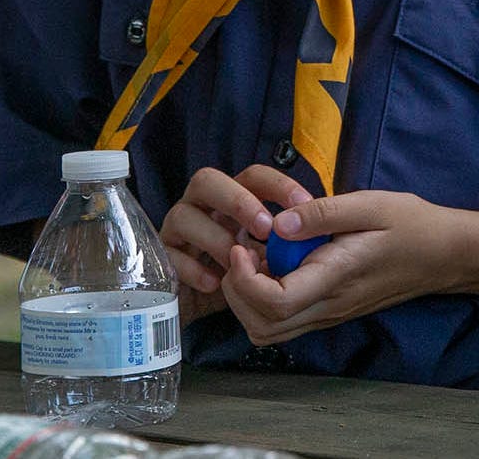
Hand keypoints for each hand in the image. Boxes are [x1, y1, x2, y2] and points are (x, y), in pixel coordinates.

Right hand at [159, 164, 311, 318]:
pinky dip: (193, 268)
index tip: (304, 204)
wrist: (199, 303)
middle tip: (266, 228)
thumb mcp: (266, 254)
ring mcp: (177, 230)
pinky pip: (170, 254)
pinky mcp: (161, 257)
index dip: (277, 184)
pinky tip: (214, 284)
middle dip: (238, 201)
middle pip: (206, 180)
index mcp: (231, 198)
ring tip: (238, 263)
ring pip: (183, 216)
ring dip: (216, 239)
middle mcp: (201, 205)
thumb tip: (318, 236)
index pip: (252, 176)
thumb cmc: (238, 269)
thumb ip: (283, 241)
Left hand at [216, 190, 453, 345]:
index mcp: (335, 278)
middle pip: (261, 327)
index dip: (244, 279)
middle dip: (236, 292)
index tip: (243, 245)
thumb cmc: (411, 225)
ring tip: (254, 257)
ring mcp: (329, 314)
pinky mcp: (330, 312)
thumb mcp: (370, 204)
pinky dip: (263, 301)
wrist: (443, 255)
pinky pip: (284, 322)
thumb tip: (277, 223)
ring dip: (247, 300)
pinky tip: (274, 265)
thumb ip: (322, 213)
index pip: (274, 302)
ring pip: (269, 331)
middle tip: (241, 250)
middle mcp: (328, 307)